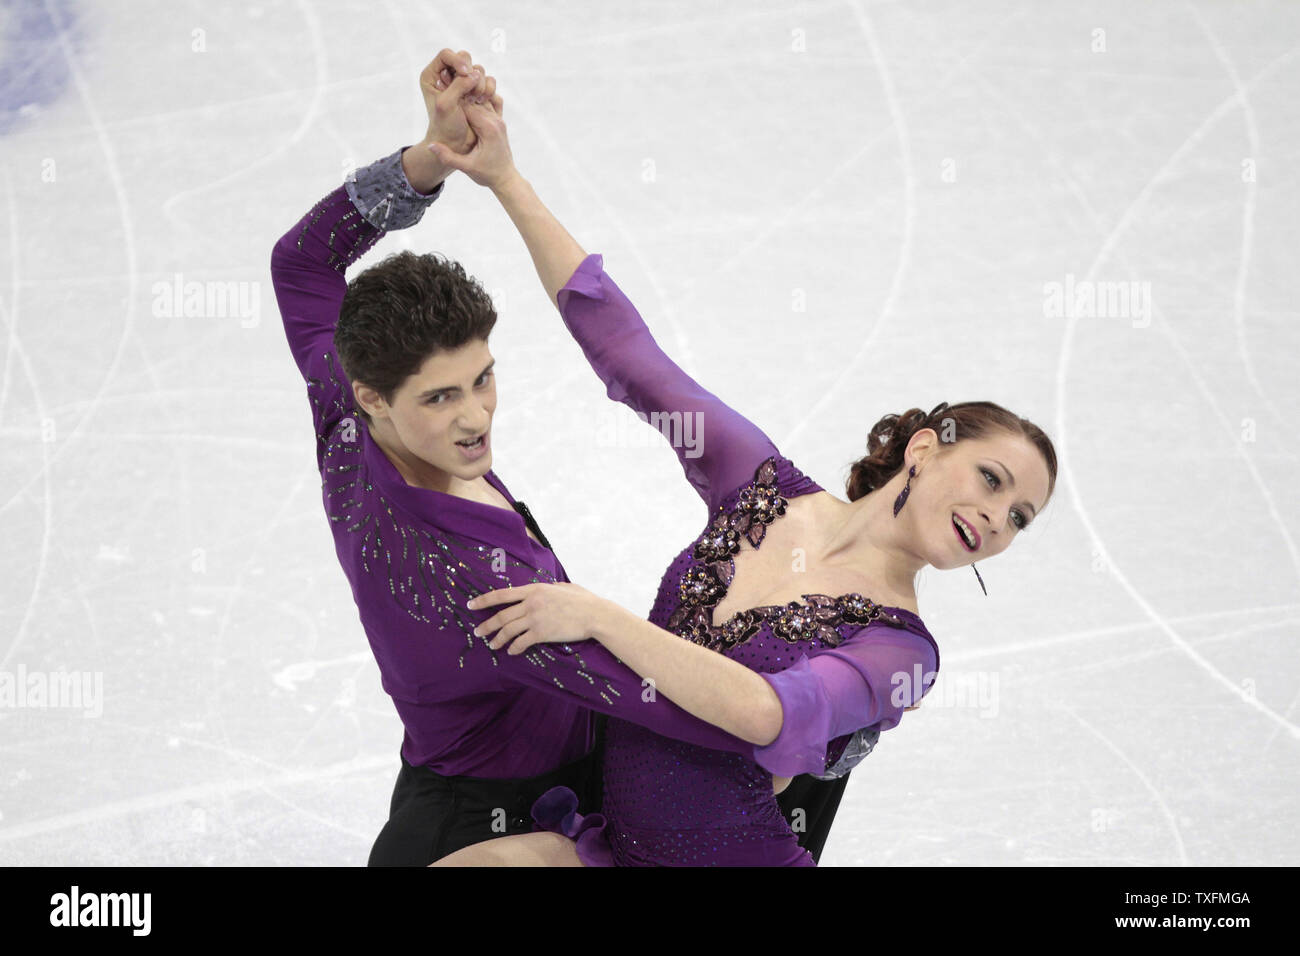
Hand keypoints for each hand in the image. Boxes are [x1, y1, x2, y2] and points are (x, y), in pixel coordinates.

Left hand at [418, 48, 501, 155]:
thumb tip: (475, 73)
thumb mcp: (446, 105)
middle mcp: (448, 77)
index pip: (447, 54)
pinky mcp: (477, 92)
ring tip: (475, 101)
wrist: (457, 144)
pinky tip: (482, 102)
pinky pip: (488, 81)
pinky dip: (489, 89)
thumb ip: (458, 85)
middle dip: (471, 74)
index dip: (458, 60)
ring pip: (478, 70)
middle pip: (465, 58)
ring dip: (480, 84)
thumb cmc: (446, 127)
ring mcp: (463, 84)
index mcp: (433, 76)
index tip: (465, 73)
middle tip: (470, 93)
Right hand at [425, 99, 516, 191]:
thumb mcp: (466, 167)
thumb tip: (430, 145)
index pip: (466, 105)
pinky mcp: (499, 121)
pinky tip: (467, 101)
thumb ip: (448, 156)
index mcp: (487, 129)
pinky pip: (490, 103)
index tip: (439, 97)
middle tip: (442, 87)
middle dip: (458, 94)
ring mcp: (499, 120)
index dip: (452, 100)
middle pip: (473, 99)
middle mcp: (495, 121)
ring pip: (481, 98)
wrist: (506, 178)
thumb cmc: (487, 174)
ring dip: (467, 95)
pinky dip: (479, 99)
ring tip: (452, 90)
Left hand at [467, 582, 608, 655]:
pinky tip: (512, 651)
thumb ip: (549, 587)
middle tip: (478, 632)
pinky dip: (513, 648)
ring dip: (497, 639)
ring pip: (508, 630)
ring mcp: (535, 619)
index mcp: (534, 589)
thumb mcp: (563, 587)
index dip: (483, 600)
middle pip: (501, 616)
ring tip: (492, 645)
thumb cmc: (583, 600)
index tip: (471, 605)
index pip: (502, 595)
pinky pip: (521, 643)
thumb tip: (543, 589)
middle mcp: (531, 603)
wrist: (594, 614)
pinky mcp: (542, 634)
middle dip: (486, 625)